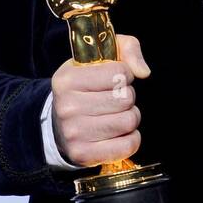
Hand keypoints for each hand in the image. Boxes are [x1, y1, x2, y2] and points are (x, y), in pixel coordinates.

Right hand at [50, 32, 148, 165]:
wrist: (58, 125)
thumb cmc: (86, 88)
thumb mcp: (100, 58)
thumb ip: (127, 48)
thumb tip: (143, 71)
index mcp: (67, 79)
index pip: (118, 73)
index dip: (124, 75)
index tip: (113, 80)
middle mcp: (67, 106)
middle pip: (125, 98)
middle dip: (127, 98)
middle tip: (114, 100)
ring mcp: (73, 133)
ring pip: (129, 121)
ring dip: (129, 118)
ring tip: (115, 115)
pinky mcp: (83, 154)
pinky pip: (128, 145)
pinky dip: (131, 139)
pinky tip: (117, 133)